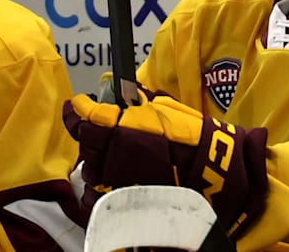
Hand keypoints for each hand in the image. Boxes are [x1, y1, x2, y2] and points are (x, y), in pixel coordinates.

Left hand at [63, 93, 267, 239]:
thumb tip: (124, 93)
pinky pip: (96, 189)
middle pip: (85, 140)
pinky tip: (112, 172)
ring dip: (95, 156)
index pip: (89, 117)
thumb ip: (139, 103)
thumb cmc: (191, 137)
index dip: (80, 109)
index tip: (78, 103)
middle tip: (99, 125)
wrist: (209, 170)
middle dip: (89, 132)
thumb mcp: (166, 109)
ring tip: (110, 151)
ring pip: (89, 166)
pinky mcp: (118, 195)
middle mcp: (114, 152)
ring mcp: (114, 177)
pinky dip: (100, 180)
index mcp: (124, 127)